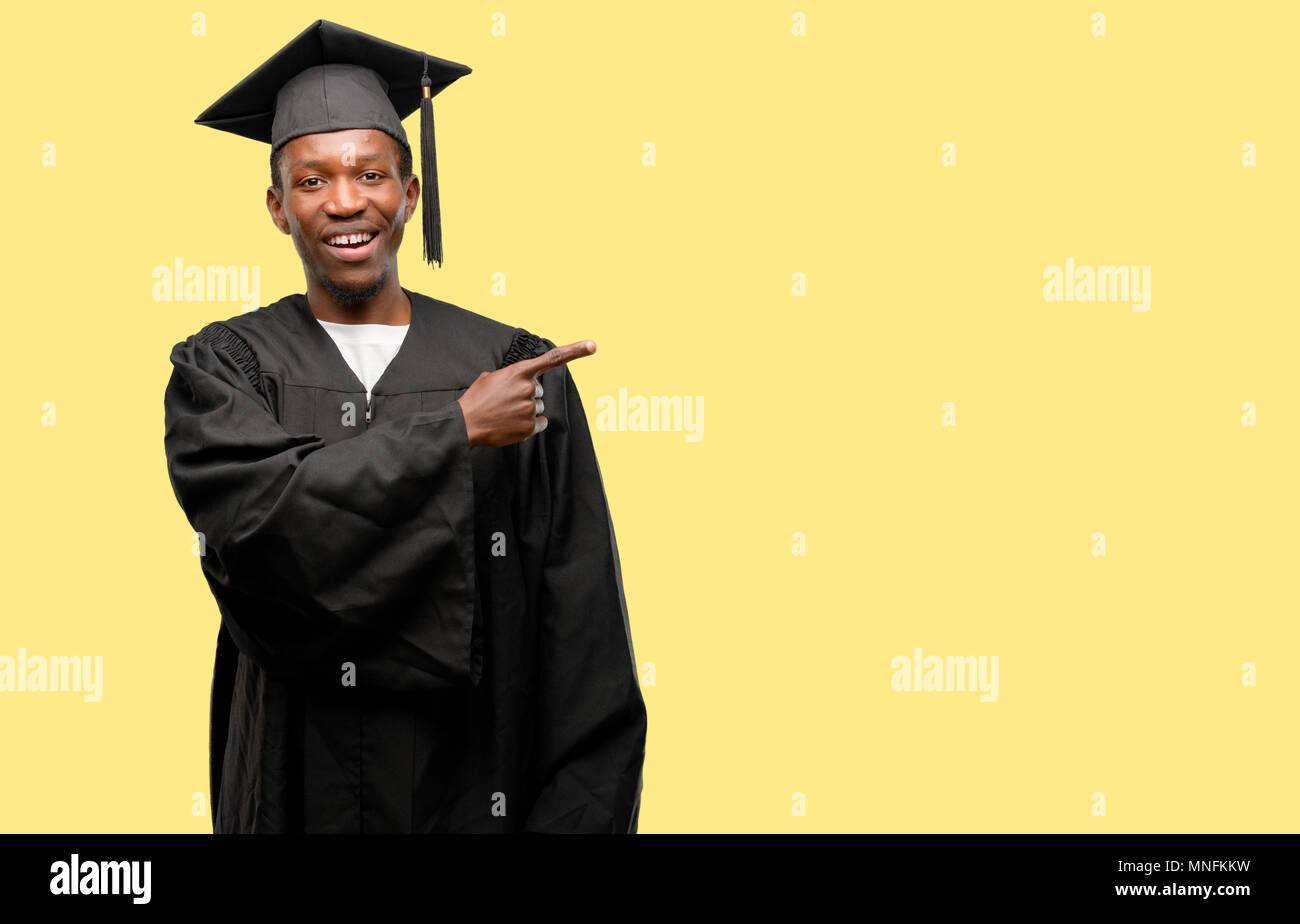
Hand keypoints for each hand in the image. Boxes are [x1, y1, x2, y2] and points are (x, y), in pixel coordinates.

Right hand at [457, 340, 595, 447]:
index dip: (575, 351)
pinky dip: (529, 425)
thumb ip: (512, 376)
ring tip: (506, 413)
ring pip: (539, 407)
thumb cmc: (476, 400)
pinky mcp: (529, 427)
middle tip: (506, 401)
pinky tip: (512, 424)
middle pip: (540, 391)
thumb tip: (520, 382)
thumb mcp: (492, 378)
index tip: (593, 346)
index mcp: (519, 372)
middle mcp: (529, 388)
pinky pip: (540, 423)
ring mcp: (529, 408)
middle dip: (526, 395)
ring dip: (526, 411)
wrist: (464, 424)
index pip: (553, 358)